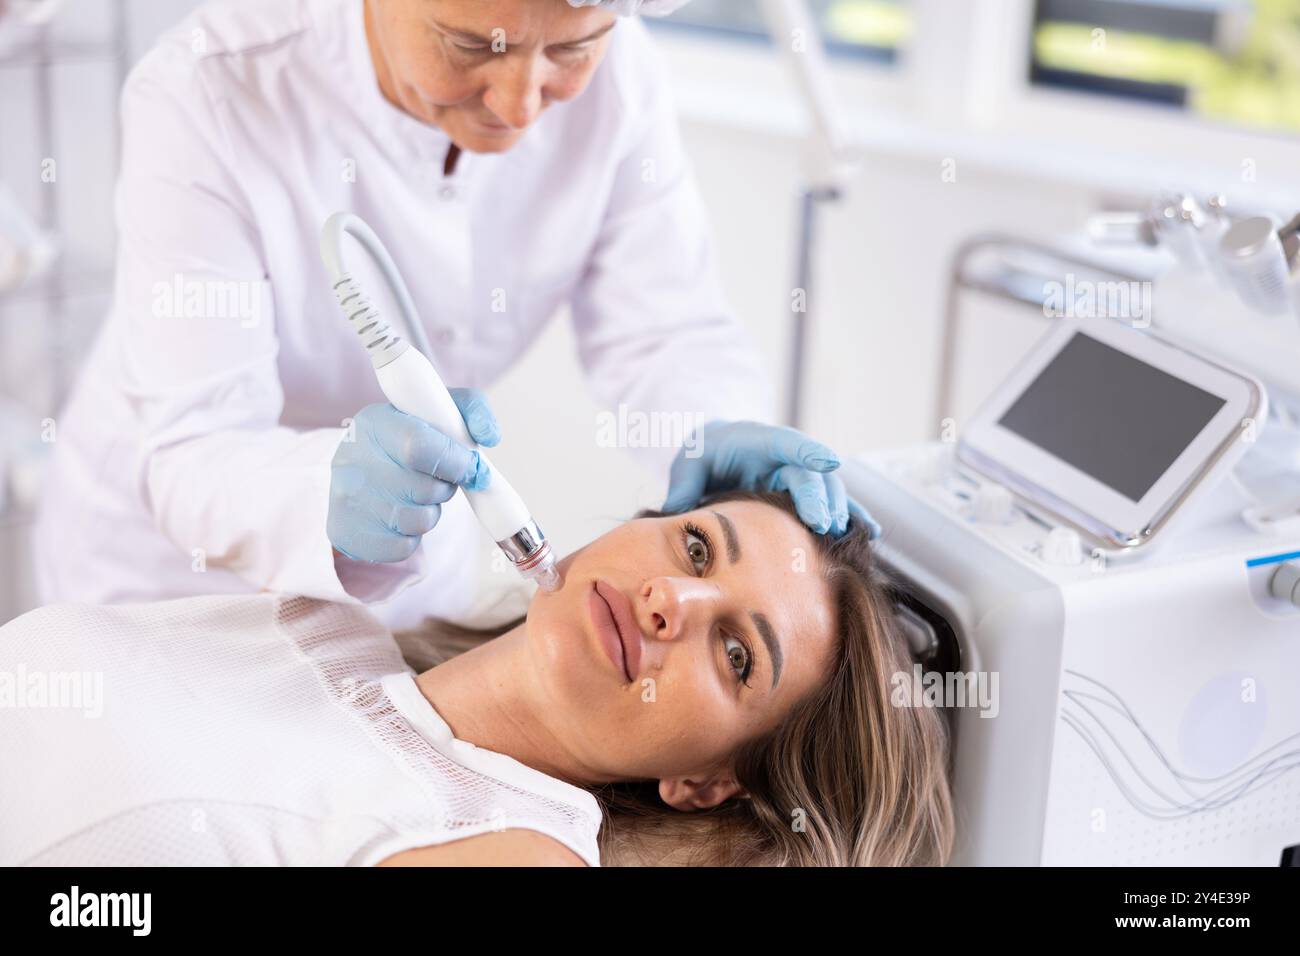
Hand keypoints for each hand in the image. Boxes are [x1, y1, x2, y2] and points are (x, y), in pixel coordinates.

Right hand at [327, 388, 499, 562]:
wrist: (361, 470)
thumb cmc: (407, 437)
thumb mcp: (436, 411)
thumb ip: (471, 410)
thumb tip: (490, 435)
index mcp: (373, 422)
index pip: (420, 446)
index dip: (457, 462)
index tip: (473, 468)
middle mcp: (350, 460)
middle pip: (424, 488)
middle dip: (445, 487)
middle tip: (437, 478)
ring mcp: (344, 499)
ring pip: (418, 520)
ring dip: (431, 512)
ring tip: (416, 495)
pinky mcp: (347, 534)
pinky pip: (404, 547)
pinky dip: (412, 536)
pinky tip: (399, 516)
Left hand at [662, 420, 879, 538]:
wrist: (718, 451)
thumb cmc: (704, 455)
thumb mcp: (689, 464)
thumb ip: (685, 487)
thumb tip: (679, 512)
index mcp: (760, 441)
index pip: (788, 442)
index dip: (809, 452)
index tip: (829, 461)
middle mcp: (787, 456)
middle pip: (812, 474)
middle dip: (821, 498)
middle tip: (824, 525)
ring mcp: (800, 474)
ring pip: (829, 489)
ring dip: (839, 511)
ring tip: (843, 536)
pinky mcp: (806, 494)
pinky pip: (833, 503)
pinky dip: (852, 516)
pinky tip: (871, 533)